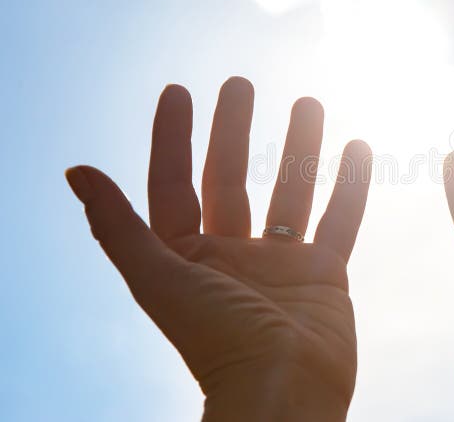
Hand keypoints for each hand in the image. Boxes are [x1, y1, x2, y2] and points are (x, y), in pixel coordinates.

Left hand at [66, 78, 370, 421]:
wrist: (285, 393)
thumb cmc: (217, 342)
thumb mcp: (159, 279)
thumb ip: (119, 226)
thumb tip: (76, 171)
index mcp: (187, 256)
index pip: (173, 183)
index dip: (171, 137)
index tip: (179, 90)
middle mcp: (231, 254)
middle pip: (230, 178)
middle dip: (233, 129)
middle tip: (239, 83)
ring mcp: (280, 263)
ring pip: (289, 191)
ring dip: (297, 147)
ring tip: (308, 102)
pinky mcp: (324, 273)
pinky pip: (339, 219)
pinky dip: (349, 185)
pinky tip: (357, 146)